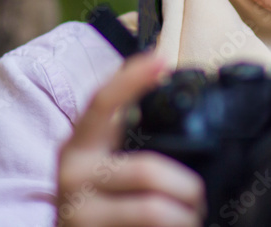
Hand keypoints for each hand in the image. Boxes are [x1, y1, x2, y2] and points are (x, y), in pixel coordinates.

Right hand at [56, 53, 205, 226]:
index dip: (131, 79)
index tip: (160, 59)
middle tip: (197, 199)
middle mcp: (73, 174)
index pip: (102, 104)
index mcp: (79, 146)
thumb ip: (129, 143)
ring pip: (153, 209)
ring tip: (189, 219)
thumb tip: (175, 106)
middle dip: (187, 187)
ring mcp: (79, 210)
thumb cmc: (99, 205)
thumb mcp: (103, 167)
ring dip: (184, 217)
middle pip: (148, 170)